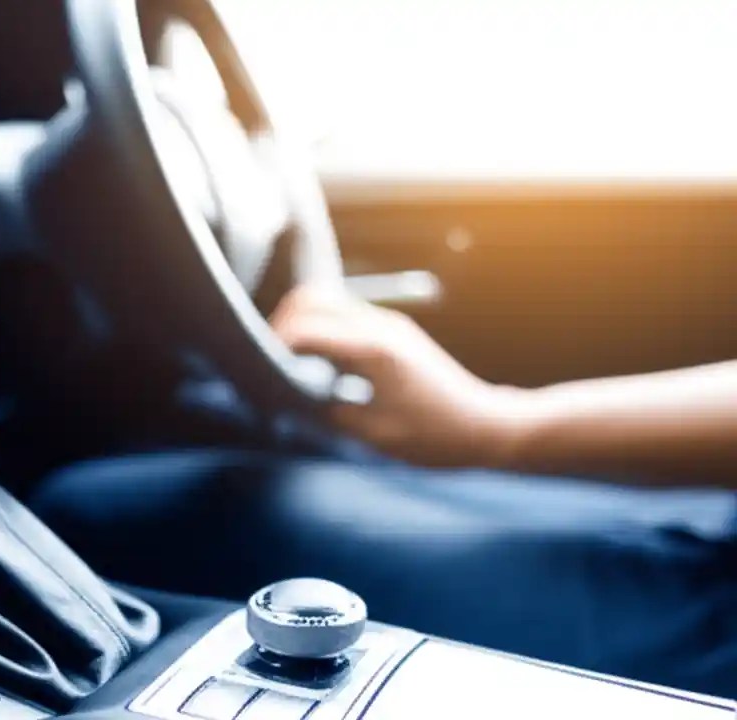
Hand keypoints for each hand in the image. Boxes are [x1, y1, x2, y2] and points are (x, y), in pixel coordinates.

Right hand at [270, 287, 527, 468]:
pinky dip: (320, 331)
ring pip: (326, 301)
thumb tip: (292, 399)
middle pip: (310, 298)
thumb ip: (329, 412)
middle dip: (281, 326)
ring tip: (291, 364)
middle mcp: (379, 327)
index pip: (306, 328)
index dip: (274, 347)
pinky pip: (343, 316)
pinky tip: (319, 366)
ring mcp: (387, 325)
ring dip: (301, 325)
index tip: (262, 375)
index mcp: (373, 351)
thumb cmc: (437, 437)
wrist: (488, 427)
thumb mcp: (375, 435)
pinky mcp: (391, 332)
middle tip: (270, 363)